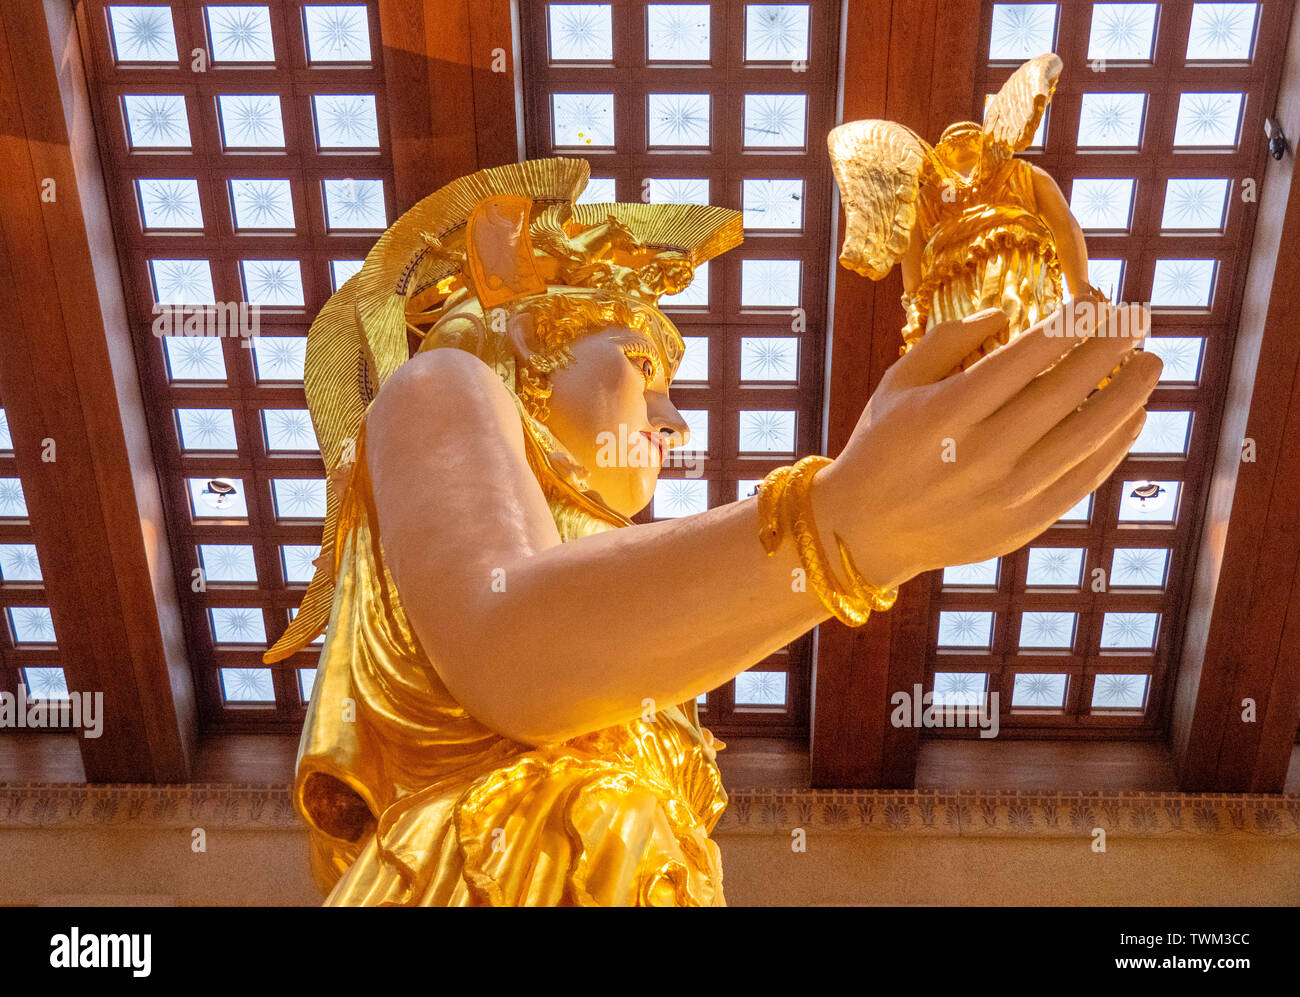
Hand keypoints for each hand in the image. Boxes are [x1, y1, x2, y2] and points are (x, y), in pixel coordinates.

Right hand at [814, 302, 1160, 589]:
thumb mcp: (898, 383)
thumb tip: (1006, 313)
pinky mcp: (1026, 522)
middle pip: (1069, 387)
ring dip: (1130, 394)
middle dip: (1113, 345)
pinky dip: (1116, 444)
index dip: (1074, 321)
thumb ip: (949, 340)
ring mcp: (1010, 491)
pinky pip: (1086, 477)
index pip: (1031, 352)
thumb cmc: (881, 446)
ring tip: (1150, 365)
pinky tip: (1130, 418)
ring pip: (1090, 433)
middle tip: (1140, 319)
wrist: (865, 531)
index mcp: (950, 409)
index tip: (1099, 299)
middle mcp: (985, 450)